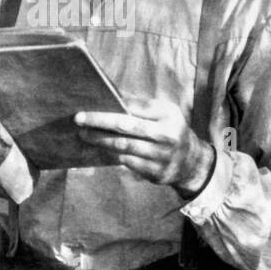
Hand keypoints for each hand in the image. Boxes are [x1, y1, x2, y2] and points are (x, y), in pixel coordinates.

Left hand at [75, 97, 214, 197]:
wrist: (192, 161)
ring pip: (123, 147)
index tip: (90, 104)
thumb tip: (113, 97)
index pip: (135, 108)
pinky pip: (127, 162)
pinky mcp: (155, 172)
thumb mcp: (165, 113)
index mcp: (168, 116)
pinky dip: (111, 155)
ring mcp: (161, 156)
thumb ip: (142, 106)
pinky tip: (99, 150)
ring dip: (100, 140)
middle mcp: (166, 136)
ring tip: (84, 135)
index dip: (111, 106)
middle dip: (100, 122)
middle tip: (79, 119)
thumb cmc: (171, 130)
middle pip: (126, 127)